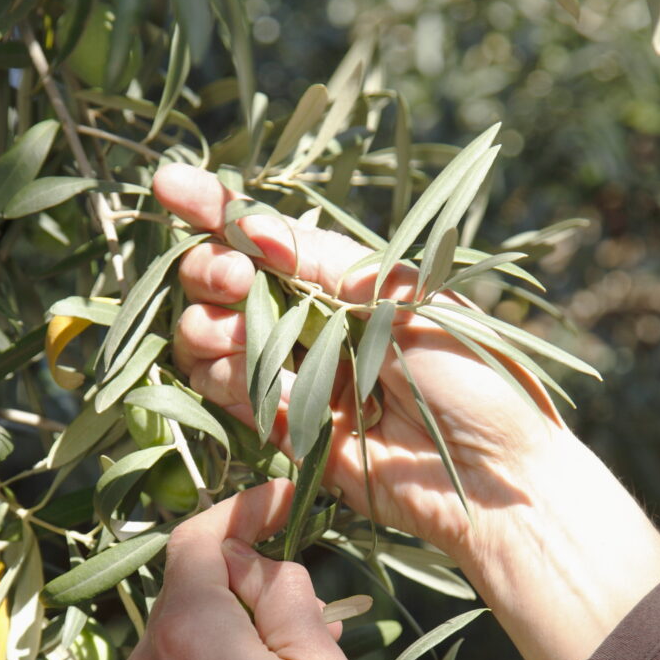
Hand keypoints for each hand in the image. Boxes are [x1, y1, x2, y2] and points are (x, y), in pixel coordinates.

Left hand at [120, 480, 396, 659]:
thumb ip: (289, 600)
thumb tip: (265, 570)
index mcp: (187, 634)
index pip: (198, 539)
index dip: (242, 509)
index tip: (285, 499)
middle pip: (193, 590)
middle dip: (252, 581)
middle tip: (322, 607)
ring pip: (191, 641)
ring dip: (244, 632)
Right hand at [156, 163, 561, 572]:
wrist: (494, 474)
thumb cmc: (471, 375)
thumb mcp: (402, 296)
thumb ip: (323, 262)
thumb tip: (252, 225)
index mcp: (347, 278)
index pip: (268, 234)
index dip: (213, 207)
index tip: (166, 185)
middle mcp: (314, 321)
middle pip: (223, 281)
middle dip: (212, 269)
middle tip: (235, 280)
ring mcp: (296, 374)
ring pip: (210, 337)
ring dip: (209, 325)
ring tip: (235, 331)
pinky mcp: (286, 429)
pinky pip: (230, 393)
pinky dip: (226, 375)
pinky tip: (243, 373)